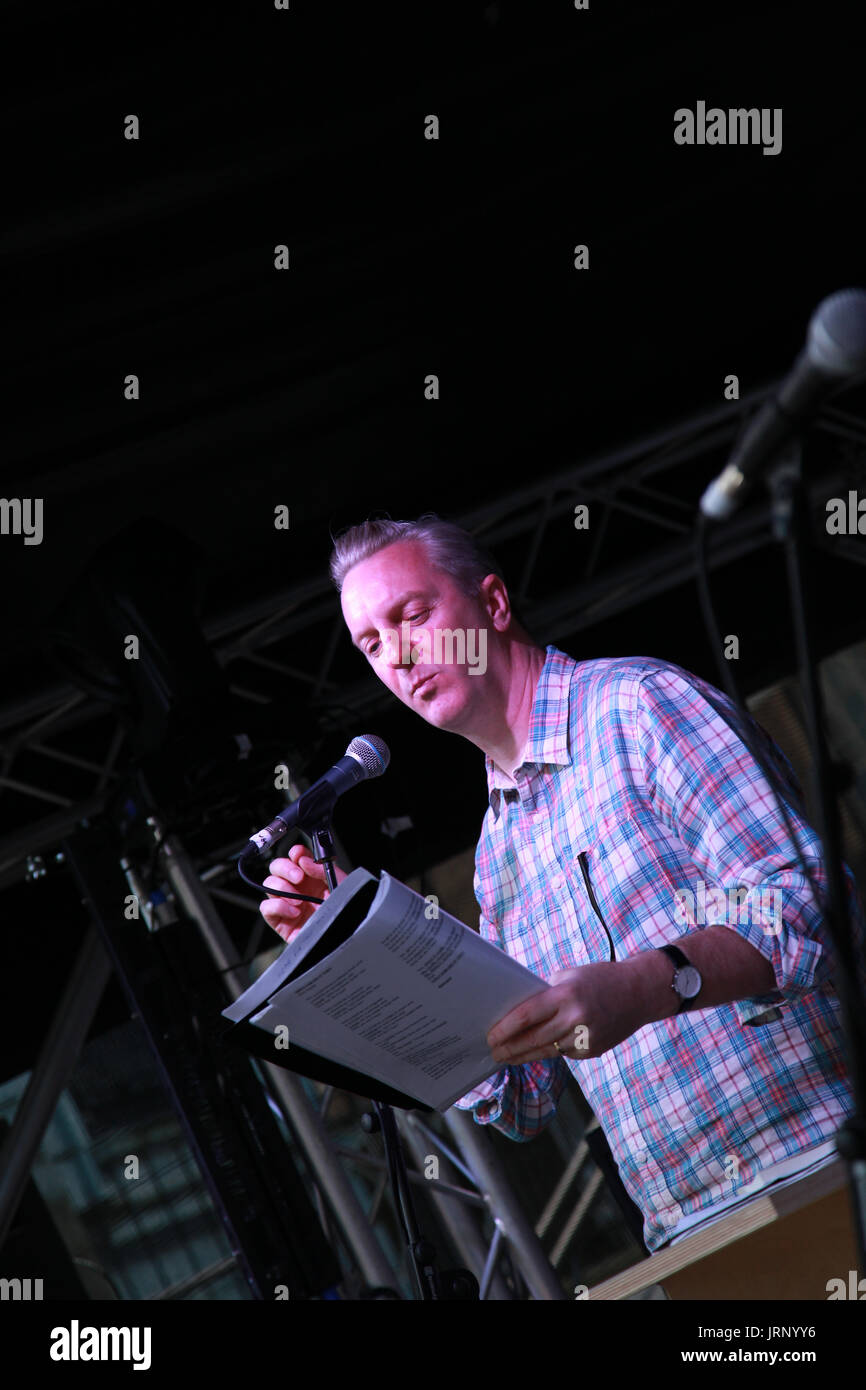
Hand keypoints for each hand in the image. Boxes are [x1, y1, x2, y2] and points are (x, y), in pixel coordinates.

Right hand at [259, 843, 346, 943]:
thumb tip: (304, 860)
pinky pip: (266, 907)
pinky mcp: (280, 921)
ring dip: (282, 887)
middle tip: (299, 877)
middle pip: (277, 867)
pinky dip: (278, 906)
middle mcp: (298, 888)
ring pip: (269, 884)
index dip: (294, 853)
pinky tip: (294, 912)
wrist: (344, 939)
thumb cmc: (345, 914)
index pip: (296, 858)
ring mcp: (287, 903)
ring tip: (299, 899)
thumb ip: (322, 869)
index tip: (299, 855)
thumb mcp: (340, 885)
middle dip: (285, 868)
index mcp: (312, 877)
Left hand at [486, 961, 647, 1063]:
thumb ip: (546, 994)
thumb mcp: (570, 976)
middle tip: (494, 1053)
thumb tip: (519, 1013)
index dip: (506, 1028)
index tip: (491, 1036)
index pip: (527, 1015)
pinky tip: (535, 1052)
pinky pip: (564, 1053)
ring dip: (525, 1055)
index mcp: (566, 994)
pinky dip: (550, 1052)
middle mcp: (575, 1018)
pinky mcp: (592, 1050)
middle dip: (510, 1048)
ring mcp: (585, 1037)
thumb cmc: (600, 978)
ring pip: (547, 1051)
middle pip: (534, 1039)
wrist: (640, 993)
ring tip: (508, 1058)